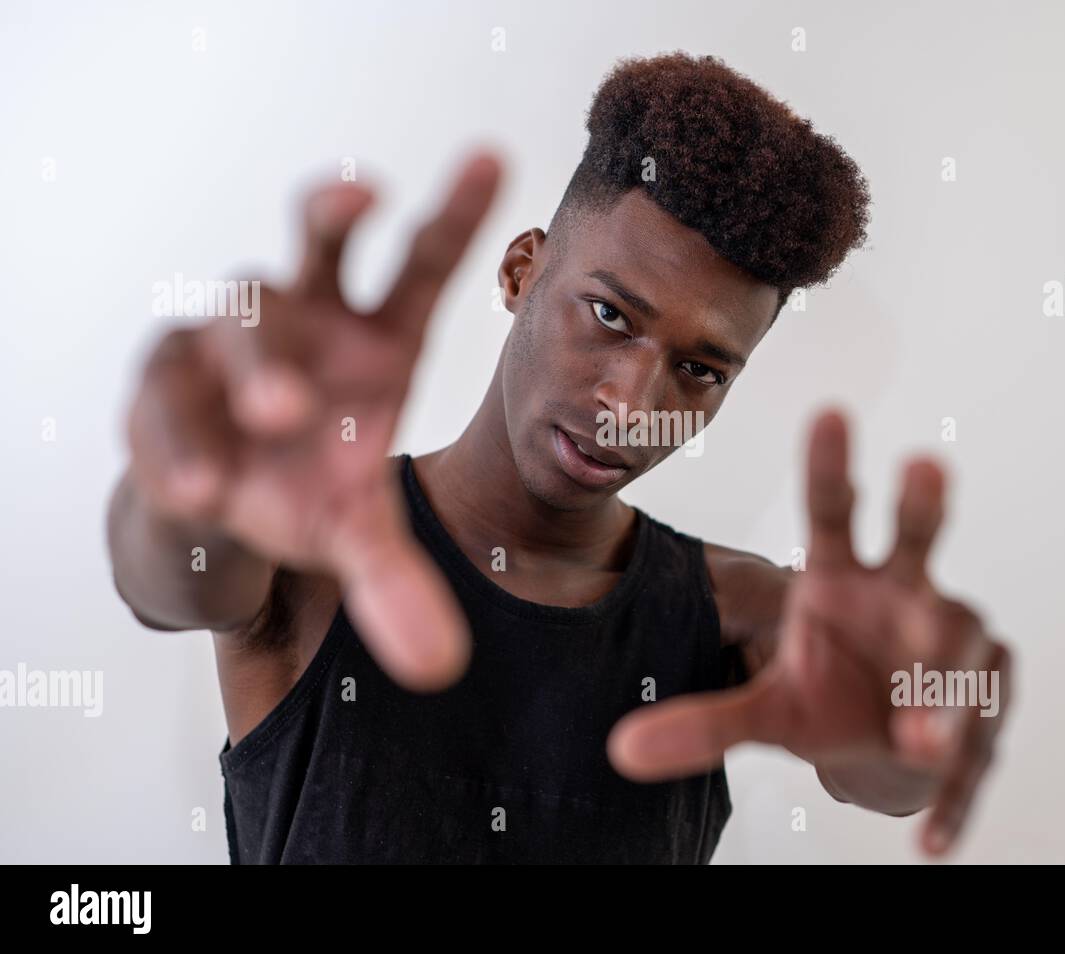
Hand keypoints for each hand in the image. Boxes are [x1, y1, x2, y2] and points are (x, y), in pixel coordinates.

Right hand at [125, 150, 501, 690]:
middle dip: (333, 208)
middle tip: (357, 190)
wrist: (220, 503)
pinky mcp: (162, 379)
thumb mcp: (357, 535)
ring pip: (237, 308)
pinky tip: (203, 485)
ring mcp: (228, 339)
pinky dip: (182, 434)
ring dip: (258, 353)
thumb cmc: (307, 484)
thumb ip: (399, 588)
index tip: (495, 153)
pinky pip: (166, 396)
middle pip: (316, 240)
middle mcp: (304, 319)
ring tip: (279, 412)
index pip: (422, 262)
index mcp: (376, 336)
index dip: (457, 210)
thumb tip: (442, 666)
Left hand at [606, 408, 1013, 855]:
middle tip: (923, 461)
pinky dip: (952, 790)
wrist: (889, 744)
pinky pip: (974, 743)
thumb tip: (618, 751)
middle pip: (915, 537)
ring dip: (940, 693)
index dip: (828, 466)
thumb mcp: (763, 712)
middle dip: (920, 502)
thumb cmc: (830, 697)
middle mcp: (904, 592)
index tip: (828, 411)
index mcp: (841, 580)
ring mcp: (953, 638)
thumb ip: (701, 725)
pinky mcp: (988, 695)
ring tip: (916, 738)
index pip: (831, 514)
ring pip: (954, 652)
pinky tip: (930, 837)